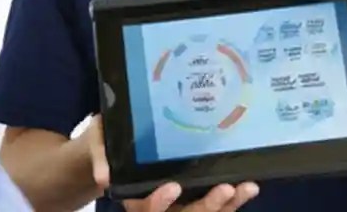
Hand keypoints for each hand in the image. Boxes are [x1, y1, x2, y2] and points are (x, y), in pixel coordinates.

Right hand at [82, 115, 258, 210]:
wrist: (112, 145)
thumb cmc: (106, 142)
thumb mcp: (98, 141)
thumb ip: (101, 155)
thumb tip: (103, 175)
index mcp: (134, 198)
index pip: (147, 210)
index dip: (159, 204)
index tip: (172, 187)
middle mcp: (158, 206)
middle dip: (206, 207)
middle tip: (225, 188)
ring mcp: (178, 205)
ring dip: (226, 206)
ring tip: (246, 188)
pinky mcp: (193, 197)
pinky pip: (214, 207)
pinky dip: (231, 201)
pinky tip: (248, 187)